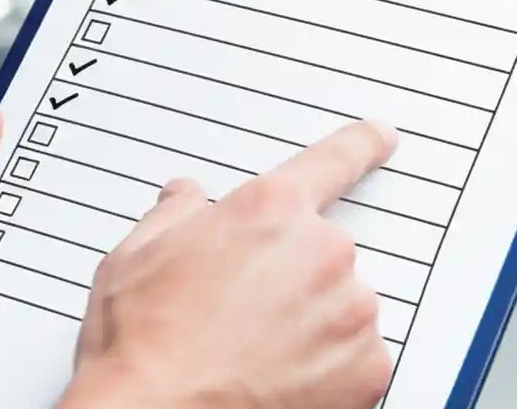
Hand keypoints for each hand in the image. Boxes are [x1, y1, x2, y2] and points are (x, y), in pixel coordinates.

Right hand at [60, 121, 398, 408]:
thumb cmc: (144, 346)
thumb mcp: (135, 256)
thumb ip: (175, 214)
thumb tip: (185, 199)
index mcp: (271, 210)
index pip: (335, 159)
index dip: (362, 144)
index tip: (380, 138)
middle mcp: (322, 251)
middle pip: (324, 250)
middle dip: (293, 273)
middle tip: (245, 310)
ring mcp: (350, 311)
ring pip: (343, 306)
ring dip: (314, 322)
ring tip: (257, 351)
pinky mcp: (368, 368)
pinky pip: (359, 358)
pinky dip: (331, 369)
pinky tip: (282, 378)